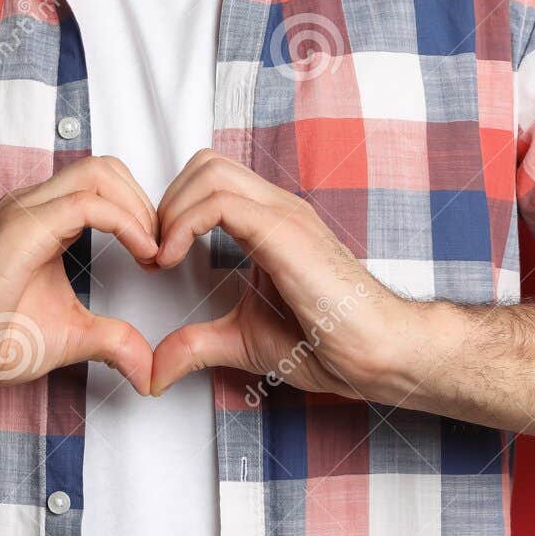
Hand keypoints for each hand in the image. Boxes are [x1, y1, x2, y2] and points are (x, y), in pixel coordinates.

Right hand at [0, 157, 159, 396]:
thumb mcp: (69, 336)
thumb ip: (111, 341)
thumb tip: (147, 369)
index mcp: (42, 220)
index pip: (104, 185)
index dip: (141, 212)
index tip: (158, 257)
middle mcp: (33, 205)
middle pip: (107, 168)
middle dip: (146, 203)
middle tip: (160, 250)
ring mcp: (24, 212)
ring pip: (100, 174)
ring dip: (139, 209)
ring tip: (152, 252)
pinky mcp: (21, 228)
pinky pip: (86, 204)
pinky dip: (125, 223)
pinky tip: (140, 255)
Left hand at [148, 150, 415, 399]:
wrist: (380, 354)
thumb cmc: (331, 343)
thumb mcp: (243, 342)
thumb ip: (197, 345)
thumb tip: (154, 371)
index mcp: (270, 224)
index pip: (209, 181)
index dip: (171, 210)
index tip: (156, 259)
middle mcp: (277, 209)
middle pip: (204, 164)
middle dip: (165, 203)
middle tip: (156, 253)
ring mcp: (284, 216)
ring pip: (209, 172)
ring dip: (170, 210)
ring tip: (162, 257)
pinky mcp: (286, 234)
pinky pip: (221, 204)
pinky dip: (182, 225)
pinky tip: (172, 262)